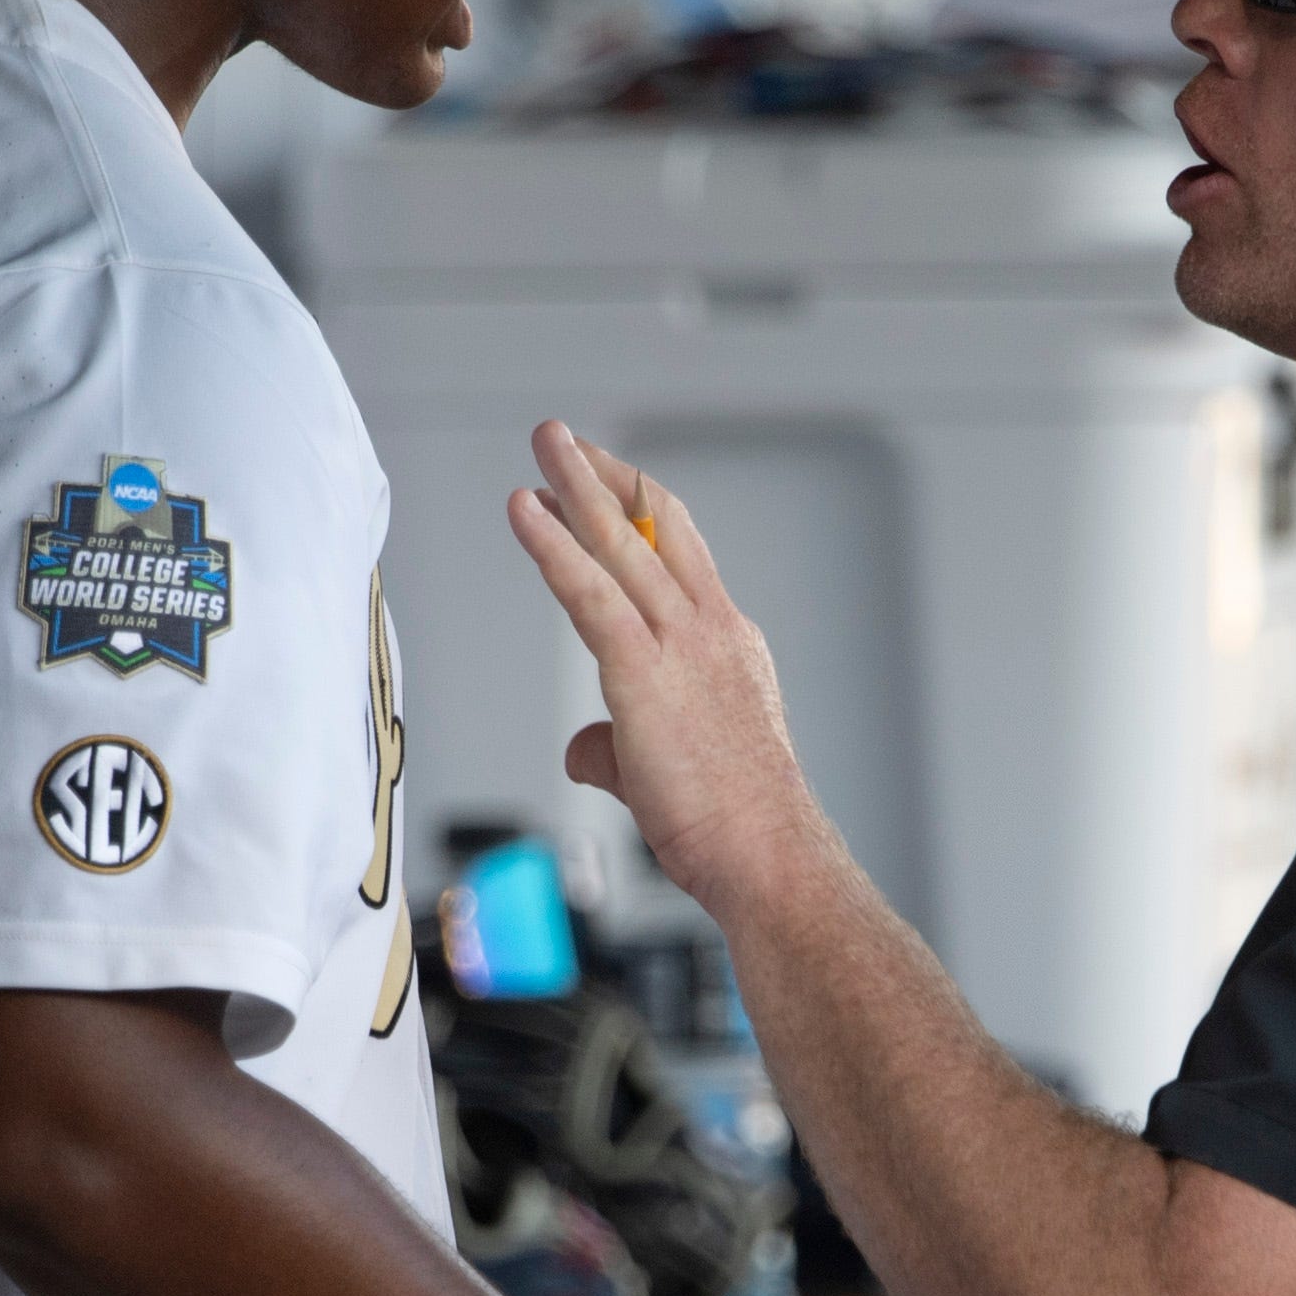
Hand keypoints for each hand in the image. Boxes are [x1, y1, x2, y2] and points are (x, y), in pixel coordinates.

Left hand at [504, 422, 833, 919]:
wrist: (769, 855)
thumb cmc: (735, 826)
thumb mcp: (672, 772)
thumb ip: (620, 747)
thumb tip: (583, 748)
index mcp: (727, 644)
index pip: (680, 555)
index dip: (637, 510)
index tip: (603, 481)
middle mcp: (709, 629)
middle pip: (655, 524)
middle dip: (605, 474)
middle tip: (563, 439)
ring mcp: (681, 645)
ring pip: (622, 542)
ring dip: (578, 483)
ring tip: (544, 441)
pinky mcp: (644, 673)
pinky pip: (590, 591)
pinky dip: (554, 544)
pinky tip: (526, 509)